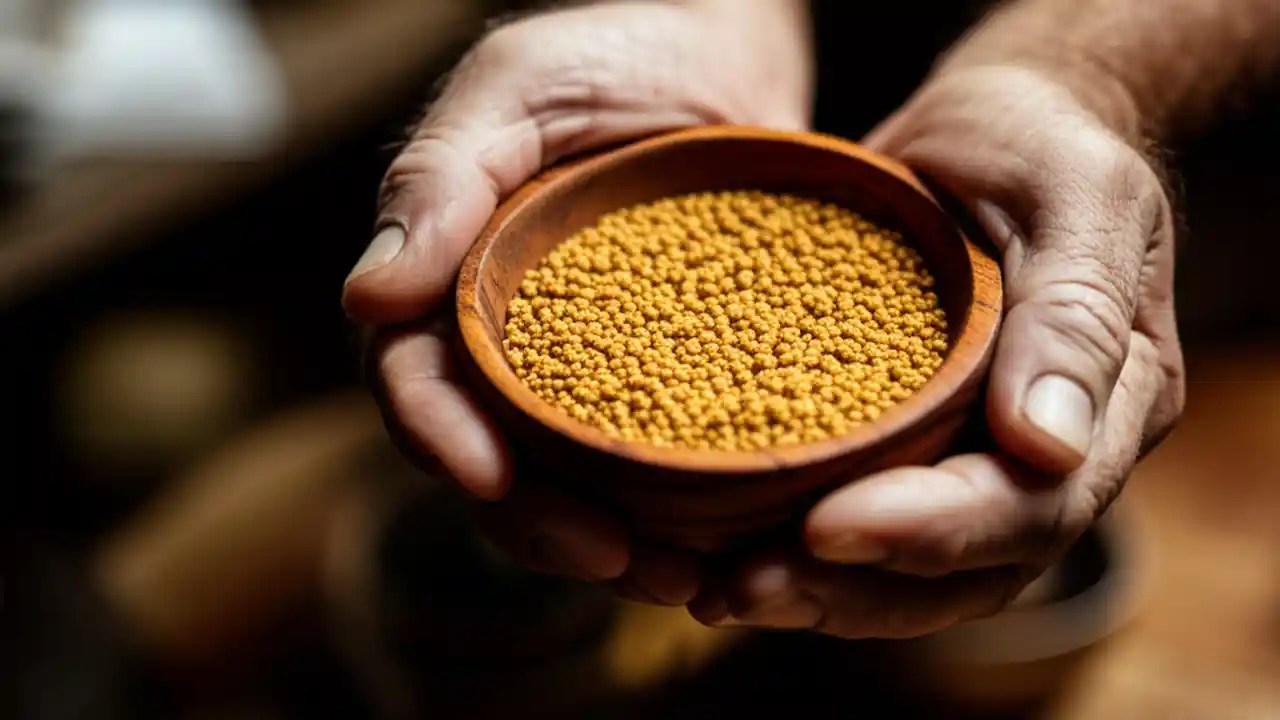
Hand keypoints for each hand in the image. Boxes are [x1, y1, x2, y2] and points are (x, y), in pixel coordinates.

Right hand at [343, 2, 809, 604]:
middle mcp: (517, 343)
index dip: (439, 436)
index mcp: (455, 283)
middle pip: (498, 460)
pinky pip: (669, 456)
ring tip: (686, 578)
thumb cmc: (610, 49)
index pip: (419, 380)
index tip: (487, 475)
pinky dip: (690, 507)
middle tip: (612, 558)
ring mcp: (597, 367)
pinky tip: (734, 536)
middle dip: (541, 521)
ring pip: (582, 482)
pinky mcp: (677, 375)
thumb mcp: (515, 91)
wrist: (725, 46)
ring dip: (619, 542)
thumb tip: (368, 296)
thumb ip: (441, 178)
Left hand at [688, 65, 1184, 636]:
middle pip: (966, 573)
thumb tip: (1047, 446)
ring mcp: (979, 460)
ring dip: (816, 595)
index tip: (824, 528)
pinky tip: (720, 550)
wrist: (995, 132)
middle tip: (742, 587)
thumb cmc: (1040, 145)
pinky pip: (866, 525)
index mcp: (1112, 403)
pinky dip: (797, 550)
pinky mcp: (914, 449)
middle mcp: (1050, 457)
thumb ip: (1072, 314)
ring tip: (718, 590)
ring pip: (913, 578)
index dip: (931, 530)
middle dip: (853, 590)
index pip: (1031, 506)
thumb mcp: (1076, 192)